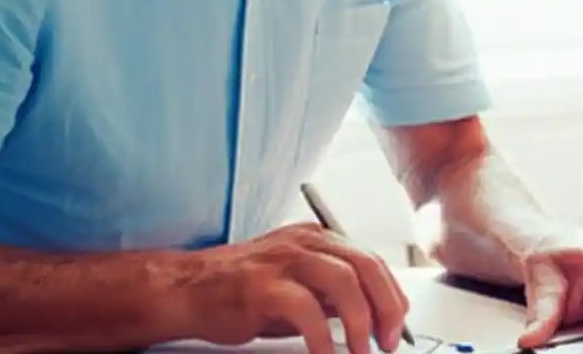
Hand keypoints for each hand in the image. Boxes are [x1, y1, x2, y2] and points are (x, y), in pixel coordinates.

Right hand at [177, 223, 408, 353]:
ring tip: (363, 350)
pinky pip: (305, 310)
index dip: (392, 296)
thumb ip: (333, 296)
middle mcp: (305, 242)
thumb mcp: (297, 287)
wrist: (185, 289)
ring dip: (361, 321)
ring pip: (343, 281)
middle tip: (389, 340)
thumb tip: (373, 318)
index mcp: (318, 239)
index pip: (371, 261)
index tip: (398, 327)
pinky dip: (323, 337)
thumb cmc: (240, 290)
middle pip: (366, 267)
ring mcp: (283, 261)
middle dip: (386, 307)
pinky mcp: (261, 285)